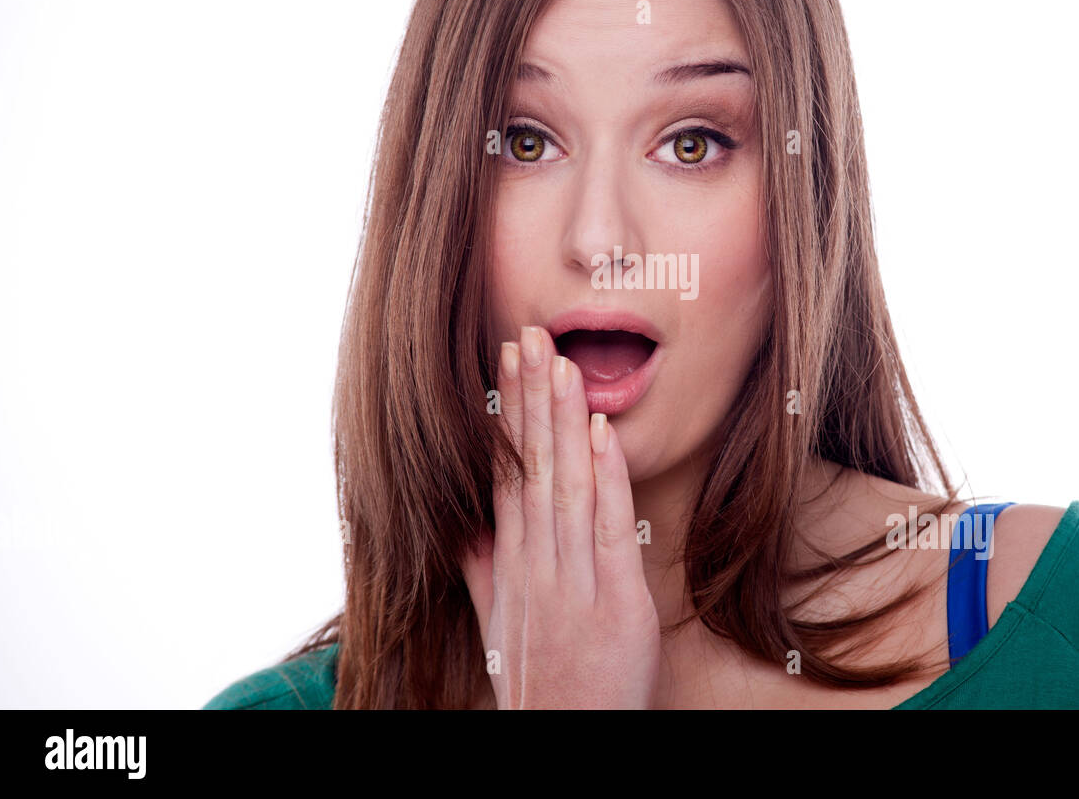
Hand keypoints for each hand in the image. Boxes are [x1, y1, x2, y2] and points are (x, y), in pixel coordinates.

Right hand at [462, 325, 660, 707]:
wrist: (561, 742)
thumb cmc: (537, 681)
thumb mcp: (496, 622)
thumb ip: (482, 567)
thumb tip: (464, 523)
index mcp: (511, 562)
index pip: (506, 471)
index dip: (509, 414)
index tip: (509, 363)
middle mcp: (535, 564)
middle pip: (530, 466)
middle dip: (531, 398)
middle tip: (531, 336)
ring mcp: (572, 582)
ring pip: (564, 486)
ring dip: (562, 421)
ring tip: (561, 364)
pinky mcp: (614, 602)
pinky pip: (608, 530)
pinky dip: (605, 478)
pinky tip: (602, 432)